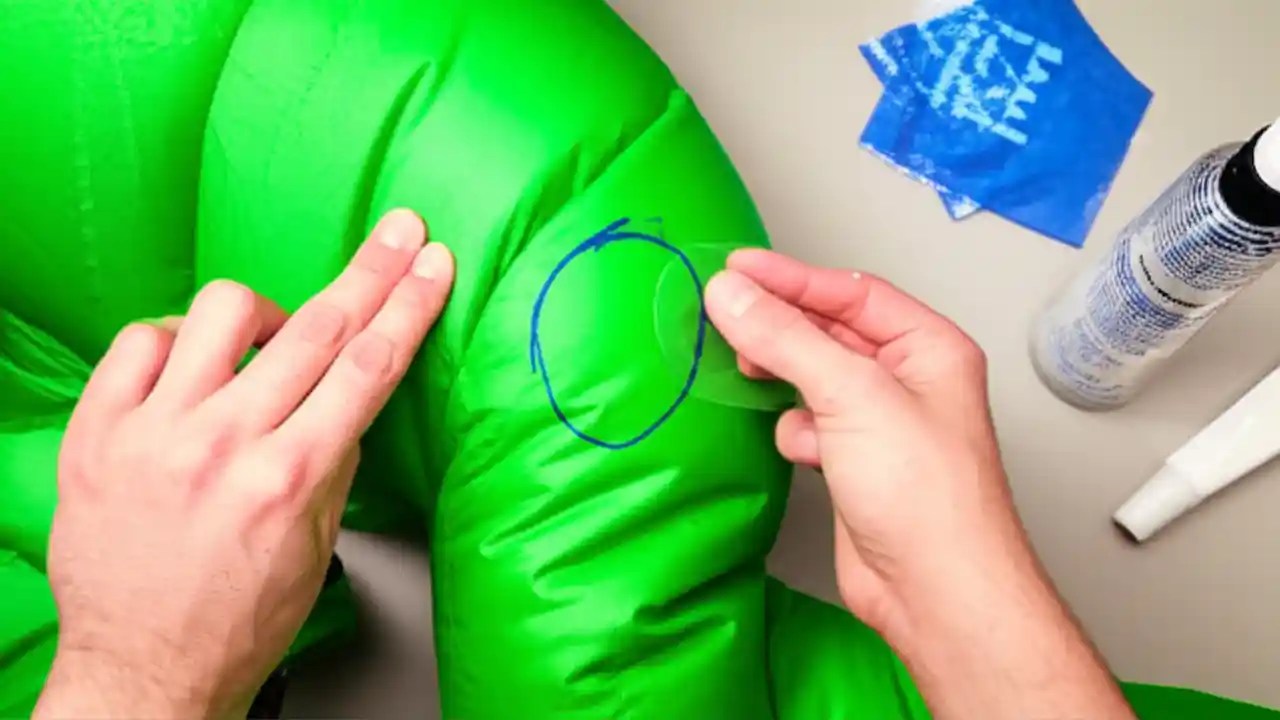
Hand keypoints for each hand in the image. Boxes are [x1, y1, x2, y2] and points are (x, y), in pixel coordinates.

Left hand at [35, 210, 453, 719]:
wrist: (142, 670)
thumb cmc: (236, 622)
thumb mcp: (315, 548)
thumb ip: (335, 461)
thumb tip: (345, 397)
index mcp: (289, 478)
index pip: (368, 366)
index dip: (409, 305)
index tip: (432, 264)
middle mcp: (222, 445)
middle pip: (316, 326)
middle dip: (372, 271)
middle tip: (399, 233)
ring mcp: (152, 433)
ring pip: (221, 312)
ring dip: (264, 312)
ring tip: (268, 337)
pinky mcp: (96, 433)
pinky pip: (138, 341)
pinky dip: (175, 340)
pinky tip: (192, 366)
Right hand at [705, 249, 1132, 719]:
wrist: (935, 591)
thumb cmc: (922, 492)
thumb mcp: (850, 394)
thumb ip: (785, 338)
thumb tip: (729, 293)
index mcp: (930, 348)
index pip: (852, 291)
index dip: (792, 278)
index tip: (734, 270)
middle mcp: (910, 381)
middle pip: (830, 332)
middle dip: (781, 327)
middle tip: (723, 315)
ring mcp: (882, 426)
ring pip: (814, 379)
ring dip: (784, 378)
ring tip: (749, 373)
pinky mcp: (856, 466)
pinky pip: (811, 425)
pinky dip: (796, 431)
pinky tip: (799, 449)